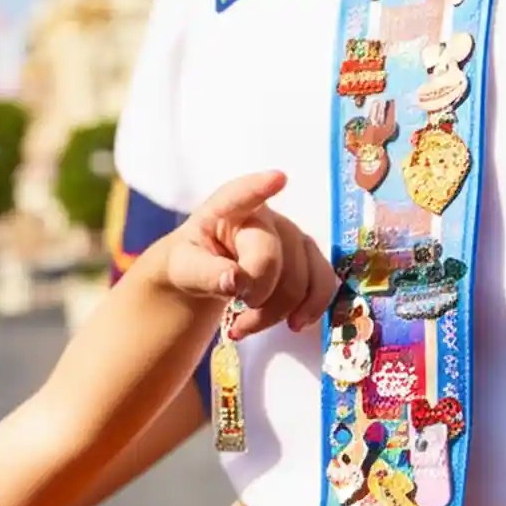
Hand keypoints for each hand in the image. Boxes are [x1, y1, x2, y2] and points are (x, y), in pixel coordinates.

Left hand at [156, 170, 338, 337]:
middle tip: (234, 309)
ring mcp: (290, 235)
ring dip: (275, 311)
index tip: (278, 179)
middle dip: (256, 293)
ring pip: (300, 278)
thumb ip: (204, 274)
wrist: (203, 273)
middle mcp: (263, 216)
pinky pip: (323, 284)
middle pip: (273, 257)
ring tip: (243, 326)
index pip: (239, 195)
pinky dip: (309, 310)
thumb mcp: (183, 269)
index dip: (258, 188)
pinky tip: (292, 324)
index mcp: (223, 210)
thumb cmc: (191, 262)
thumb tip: (234, 281)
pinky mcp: (307, 257)